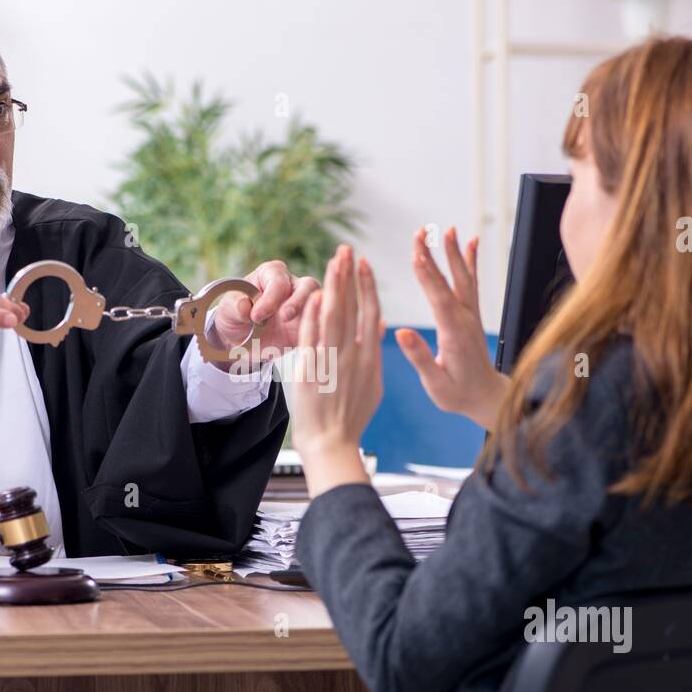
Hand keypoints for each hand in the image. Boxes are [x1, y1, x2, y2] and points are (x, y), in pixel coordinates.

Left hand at [210, 259, 319, 367]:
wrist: (241, 340)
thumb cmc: (234, 315)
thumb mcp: (228, 310)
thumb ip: (235, 306)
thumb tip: (244, 306)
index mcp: (272, 273)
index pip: (278, 282)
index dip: (270, 299)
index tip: (256, 316)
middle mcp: (293, 285)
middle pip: (308, 286)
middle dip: (298, 301)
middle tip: (285, 317)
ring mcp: (305, 305)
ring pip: (320, 305)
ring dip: (314, 316)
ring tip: (303, 330)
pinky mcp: (310, 325)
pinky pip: (321, 327)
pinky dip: (320, 333)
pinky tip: (315, 342)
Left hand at [291, 246, 384, 496]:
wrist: (332, 443)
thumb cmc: (350, 417)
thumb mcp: (372, 383)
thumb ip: (372, 350)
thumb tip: (378, 324)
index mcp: (370, 358)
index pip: (370, 312)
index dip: (366, 286)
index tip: (363, 264)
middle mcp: (355, 356)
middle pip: (352, 307)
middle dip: (349, 275)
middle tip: (346, 249)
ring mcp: (334, 362)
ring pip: (334, 315)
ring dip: (333, 286)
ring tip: (333, 261)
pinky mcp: (313, 370)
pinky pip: (313, 337)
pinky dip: (314, 315)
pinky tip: (316, 294)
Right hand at [396, 226, 507, 429]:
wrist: (486, 396)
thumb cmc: (458, 394)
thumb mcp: (436, 384)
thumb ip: (420, 358)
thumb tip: (401, 333)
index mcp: (453, 335)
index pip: (438, 299)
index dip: (427, 275)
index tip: (416, 253)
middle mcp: (465, 320)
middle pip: (448, 281)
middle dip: (433, 255)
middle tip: (421, 232)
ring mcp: (471, 315)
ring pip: (462, 277)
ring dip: (453, 252)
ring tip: (446, 229)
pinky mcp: (472, 315)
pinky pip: (471, 283)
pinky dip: (470, 261)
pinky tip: (470, 243)